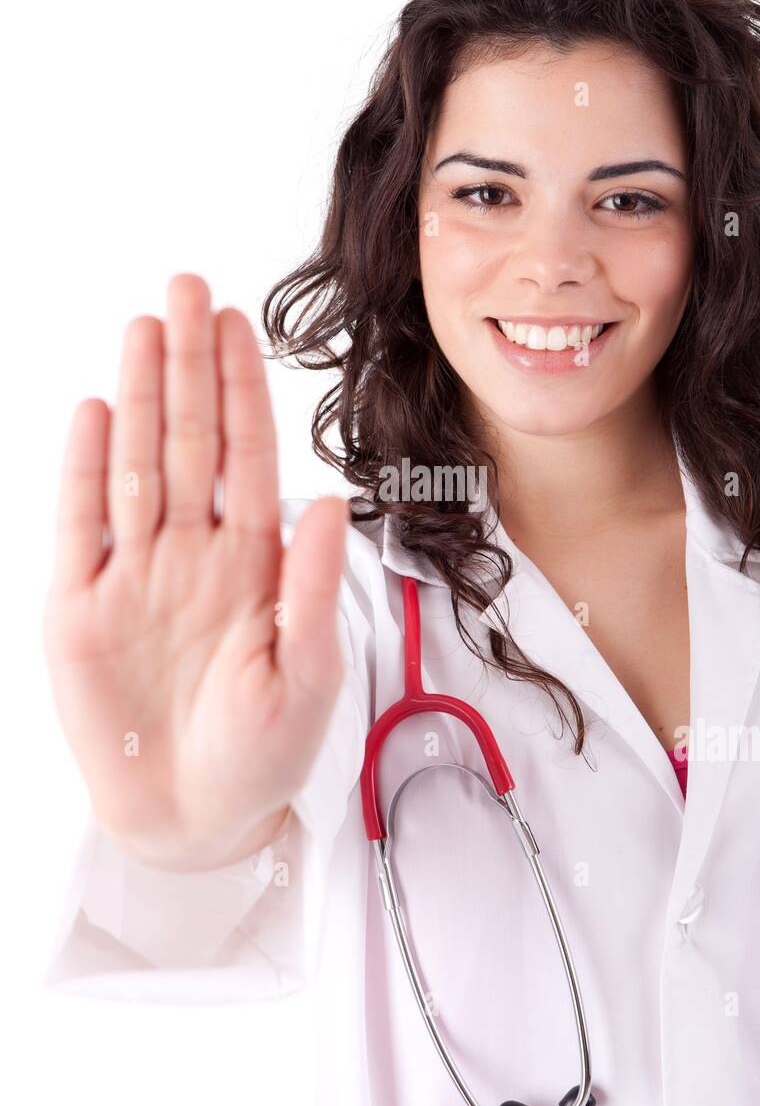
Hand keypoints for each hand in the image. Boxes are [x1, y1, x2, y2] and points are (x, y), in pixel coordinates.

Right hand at [43, 274, 348, 870]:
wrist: (192, 817)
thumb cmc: (261, 752)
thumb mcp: (308, 673)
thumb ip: (315, 586)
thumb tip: (332, 500)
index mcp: (253, 562)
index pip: (248, 456)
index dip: (242, 390)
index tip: (237, 325)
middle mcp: (193, 552)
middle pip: (189, 441)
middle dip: (188, 366)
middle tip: (187, 288)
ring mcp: (134, 572)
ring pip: (136, 465)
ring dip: (138, 397)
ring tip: (143, 329)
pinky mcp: (80, 604)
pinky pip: (81, 523)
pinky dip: (85, 468)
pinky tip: (95, 411)